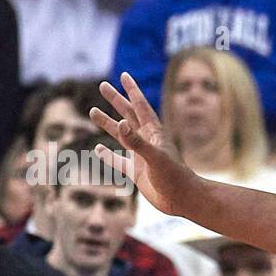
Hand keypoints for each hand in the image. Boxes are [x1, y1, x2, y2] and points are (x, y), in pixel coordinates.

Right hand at [91, 73, 198, 217]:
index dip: (132, 90)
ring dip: (108, 123)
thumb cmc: (174, 177)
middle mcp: (147, 141)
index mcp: (154, 133)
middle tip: (103, 86)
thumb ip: (137, 142)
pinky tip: (98, 150)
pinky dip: (108, 156)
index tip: (124, 75)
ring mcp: (141, 156)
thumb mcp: (155, 157)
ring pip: (121, 135)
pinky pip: (118, 161)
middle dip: (116, 100)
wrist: (183, 200)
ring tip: (92, 112)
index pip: (141, 106)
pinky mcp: (136, 172)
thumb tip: (120, 123)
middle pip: (128, 115)